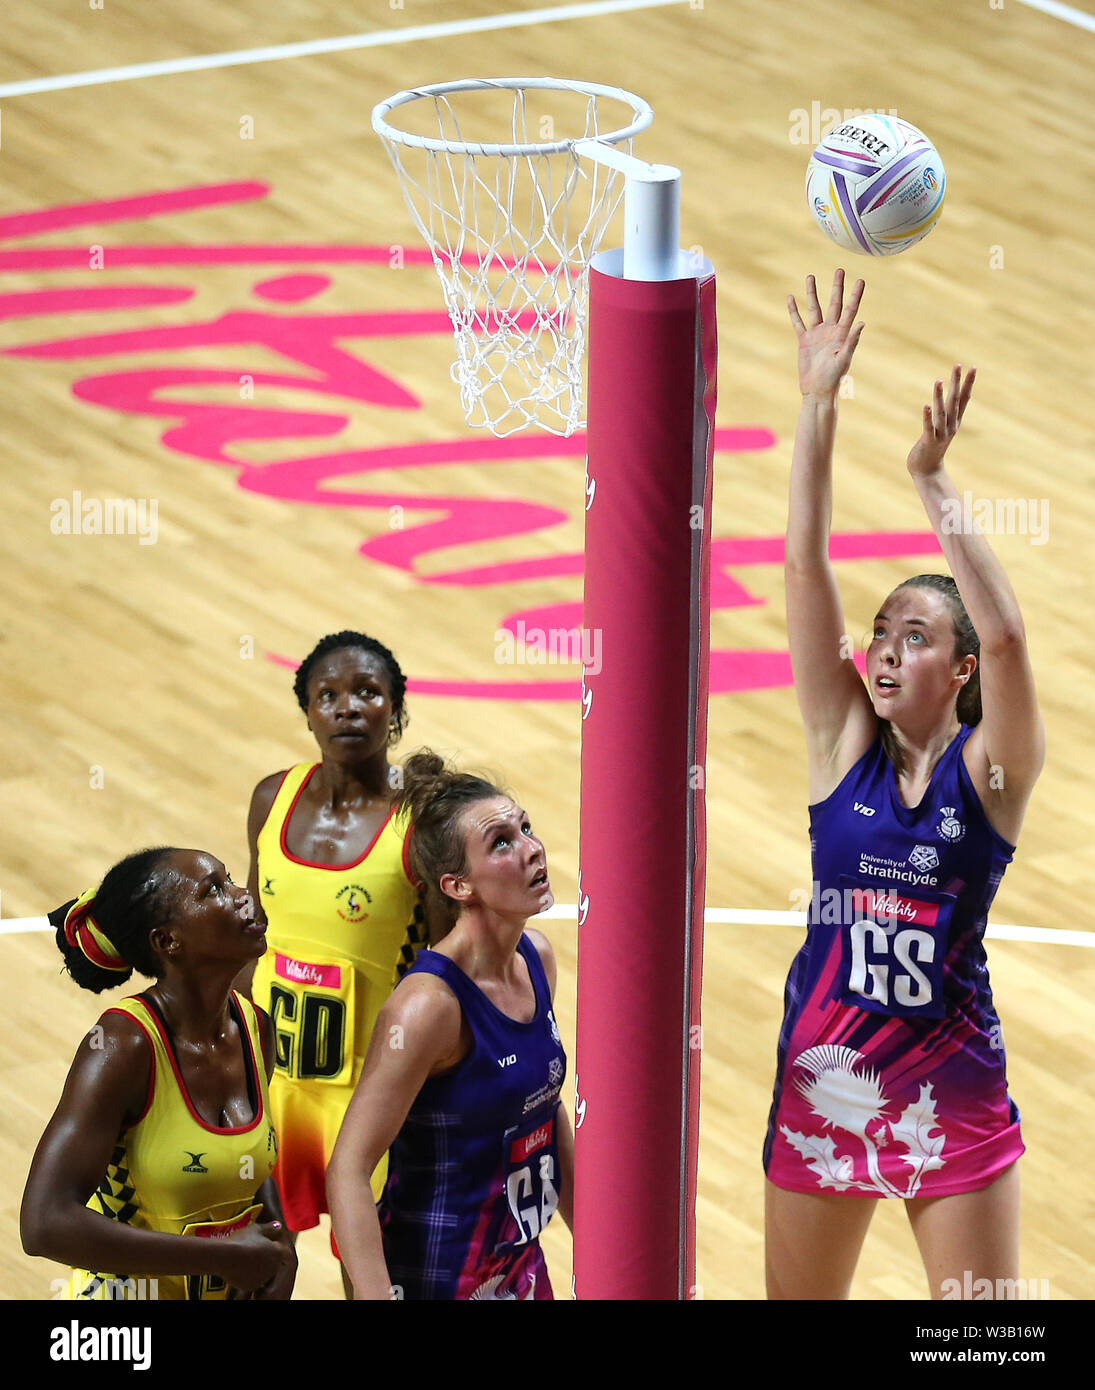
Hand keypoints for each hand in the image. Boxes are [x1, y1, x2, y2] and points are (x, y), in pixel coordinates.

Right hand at [212, 1221, 293, 1293]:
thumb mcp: (256, 1229)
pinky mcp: (252, 1286)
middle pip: (271, 1262)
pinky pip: (252, 1281)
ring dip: (257, 1267)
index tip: (258, 1243)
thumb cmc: (242, 1240)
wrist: (226, 1256)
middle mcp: (274, 1267)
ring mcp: (263, 1278)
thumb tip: (278, 1226)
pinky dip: (248, 1276)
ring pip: (262, 1272)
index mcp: (278, 1253)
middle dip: (264, 1257)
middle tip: (250, 1251)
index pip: (278, 1250)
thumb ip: (270, 1228)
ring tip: (244, 1258)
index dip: (268, 1246)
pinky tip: (240, 1267)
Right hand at [788, 269, 864, 399]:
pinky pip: (798, 322)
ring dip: (812, 293)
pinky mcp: (804, 341)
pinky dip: (794, 311)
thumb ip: (852, 341)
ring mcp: (816, 334)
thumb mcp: (843, 359)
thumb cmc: (834, 378)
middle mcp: (830, 330)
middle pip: (834, 304)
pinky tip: (790, 298)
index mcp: (842, 334)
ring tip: (811, 276)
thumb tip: (861, 323)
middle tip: (840, 270)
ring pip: (814, 308)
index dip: (855, 295)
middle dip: (837, 288)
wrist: (817, 390)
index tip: (860, 280)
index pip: (850, 310)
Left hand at [907, 365, 975, 477]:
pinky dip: (927, 417)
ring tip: (938, 381)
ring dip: (939, 396)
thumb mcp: (942, 428)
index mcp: (955, 421)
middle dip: (956, 383)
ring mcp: (940, 434)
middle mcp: (950, 426)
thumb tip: (952, 399)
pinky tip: (926, 406)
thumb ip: (946, 415)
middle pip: (954, 401)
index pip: (964, 399)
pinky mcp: (928, 442)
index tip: (972, 367)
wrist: (927, 471)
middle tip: (958, 365)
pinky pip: (928, 427)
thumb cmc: (933, 448)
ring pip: (941, 413)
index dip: (968, 383)